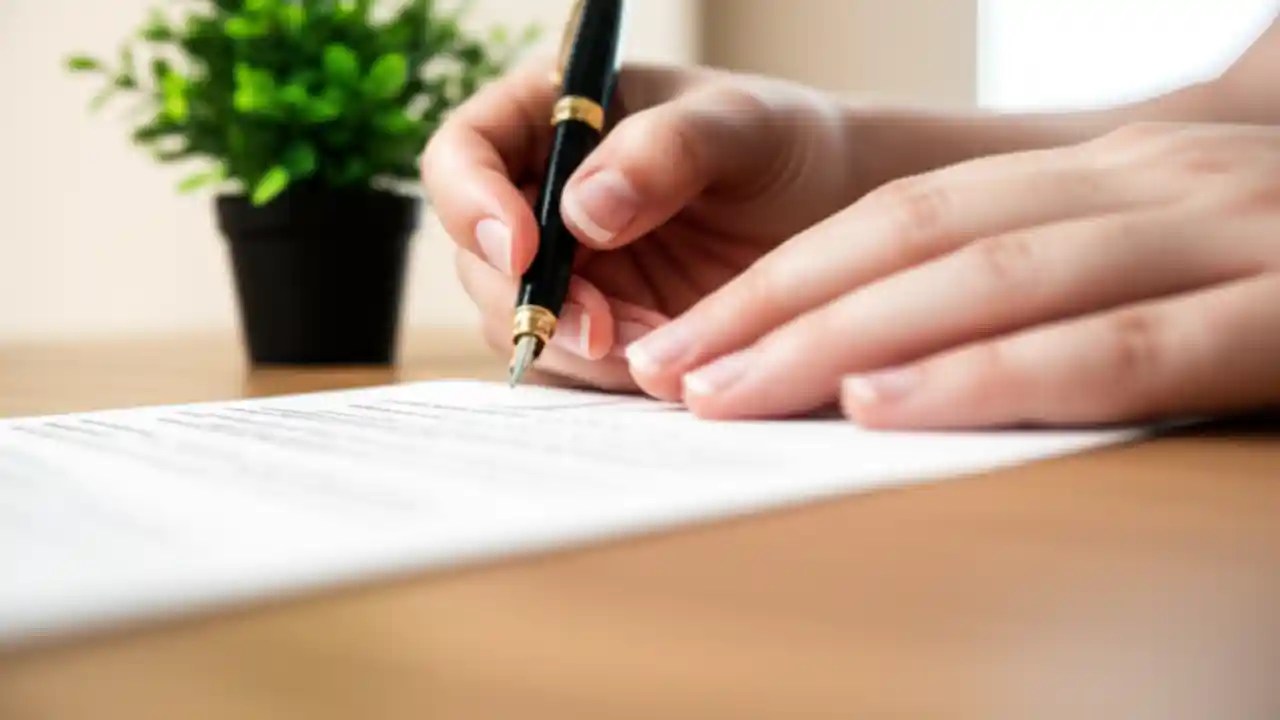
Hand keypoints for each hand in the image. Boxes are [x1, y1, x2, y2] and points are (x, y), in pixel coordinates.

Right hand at [421, 60, 862, 389]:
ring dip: (576, 349)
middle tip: (602, 331)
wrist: (835, 220)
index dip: (472, 203)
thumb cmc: (788, 148)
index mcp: (555, 118)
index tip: (521, 249)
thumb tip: (582, 211)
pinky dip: (605, 379)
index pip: (465, 153)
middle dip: (534, 301)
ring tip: (658, 348)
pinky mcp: (599, 330)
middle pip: (480, 257)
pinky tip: (664, 368)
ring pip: (519, 323)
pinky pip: (569, 367)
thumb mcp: (744, 127)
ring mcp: (569, 270)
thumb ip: (667, 150)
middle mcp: (545, 197)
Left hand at [628, 122, 1279, 427]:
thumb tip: (882, 357)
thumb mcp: (1156, 245)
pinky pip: (1119, 345)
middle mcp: (1146, 181)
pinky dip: (994, 376)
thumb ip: (1044, 282)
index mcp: (1104, 169)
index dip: (785, 277)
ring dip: (845, 339)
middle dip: (780, 308)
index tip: (690, 341)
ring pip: (993, 275)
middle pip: (916, 236)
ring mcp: (1219, 233)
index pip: (903, 214)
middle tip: (674, 371)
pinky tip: (889, 407)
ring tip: (734, 391)